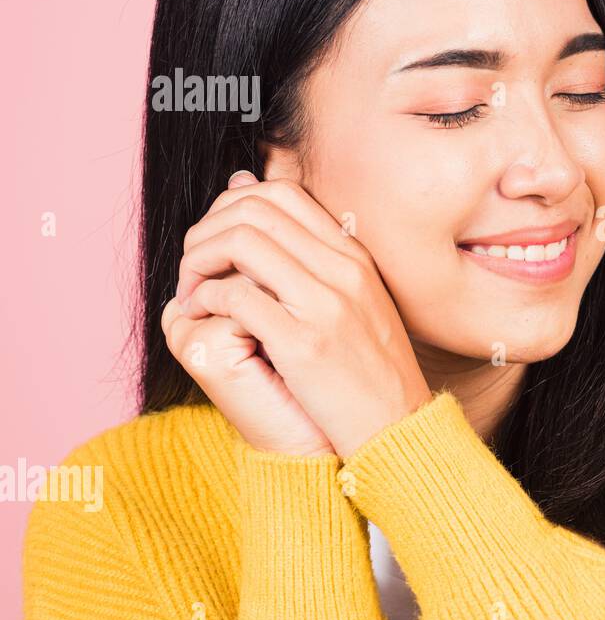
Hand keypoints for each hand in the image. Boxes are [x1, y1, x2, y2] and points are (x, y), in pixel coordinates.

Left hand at [165, 172, 432, 458]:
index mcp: (354, 257)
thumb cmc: (370, 371)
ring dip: (199, 259)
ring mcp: (326, 305)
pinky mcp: (303, 344)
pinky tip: (201, 315)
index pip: (282, 193)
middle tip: (193, 265)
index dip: (233, 207)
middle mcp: (343, 271)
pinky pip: (236, 297)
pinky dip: (205, 298)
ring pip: (241, 242)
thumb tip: (268, 218)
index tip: (217, 240)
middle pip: (255, 210)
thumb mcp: (357, 302)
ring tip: (192, 289)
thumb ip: (316, 261)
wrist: (398, 426)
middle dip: (207, 229)